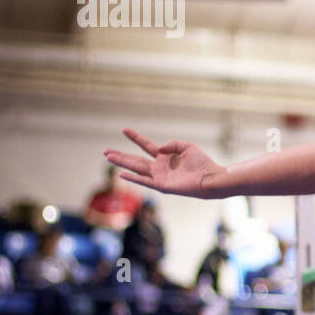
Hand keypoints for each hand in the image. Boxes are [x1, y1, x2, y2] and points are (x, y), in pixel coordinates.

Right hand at [105, 128, 224, 198]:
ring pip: (136, 168)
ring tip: (108, 157)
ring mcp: (159, 176)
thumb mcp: (187, 147)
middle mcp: (159, 166)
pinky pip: (145, 181)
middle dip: (120, 155)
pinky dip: (133, 178)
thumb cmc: (201, 163)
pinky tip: (122, 174)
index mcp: (164, 155)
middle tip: (105, 151)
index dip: (135, 137)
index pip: (145, 145)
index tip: (124, 129)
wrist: (209, 177)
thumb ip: (171, 143)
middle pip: (135, 159)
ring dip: (122, 163)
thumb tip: (158, 148)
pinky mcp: (162, 185)